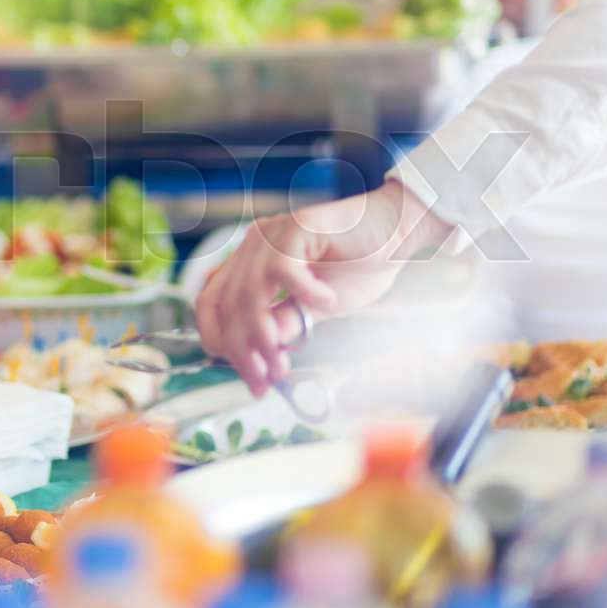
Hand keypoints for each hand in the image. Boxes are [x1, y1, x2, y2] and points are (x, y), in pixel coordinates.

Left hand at [193, 181, 453, 395]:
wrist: (395, 228)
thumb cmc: (358, 267)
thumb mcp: (314, 307)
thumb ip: (285, 323)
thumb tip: (261, 352)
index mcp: (248, 262)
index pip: (211, 302)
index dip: (219, 339)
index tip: (246, 373)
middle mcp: (252, 247)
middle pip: (227, 304)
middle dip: (241, 350)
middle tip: (263, 381)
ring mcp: (271, 235)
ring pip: (249, 293)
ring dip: (264, 335)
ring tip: (282, 363)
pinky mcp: (296, 226)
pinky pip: (286, 270)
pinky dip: (305, 294)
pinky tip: (327, 304)